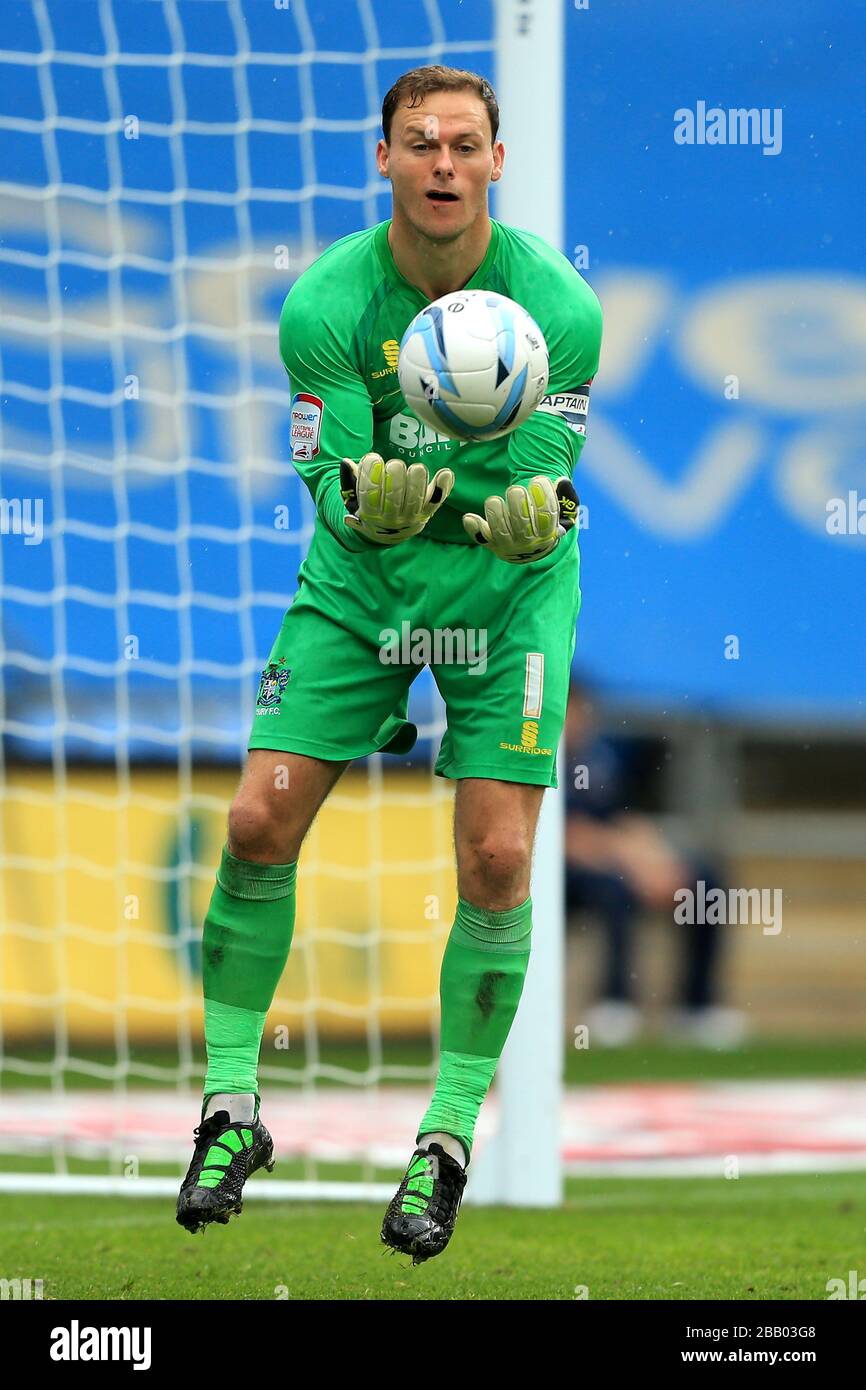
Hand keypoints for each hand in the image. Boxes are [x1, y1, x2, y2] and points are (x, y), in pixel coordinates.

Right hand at [340, 453, 454, 545]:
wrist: (389, 534)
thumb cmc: (369, 507)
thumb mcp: (354, 498)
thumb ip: (350, 480)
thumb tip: (346, 463)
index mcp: (369, 514)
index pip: (368, 494)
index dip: (370, 474)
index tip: (373, 457)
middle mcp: (391, 519)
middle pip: (394, 497)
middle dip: (395, 476)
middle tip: (395, 465)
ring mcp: (411, 517)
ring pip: (415, 498)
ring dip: (417, 480)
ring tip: (416, 468)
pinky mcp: (428, 512)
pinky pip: (436, 501)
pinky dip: (442, 487)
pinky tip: (445, 473)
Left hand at [462, 476, 578, 563]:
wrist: (530, 547)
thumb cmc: (545, 518)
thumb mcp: (560, 509)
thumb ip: (564, 495)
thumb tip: (561, 483)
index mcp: (548, 534)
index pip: (547, 517)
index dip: (543, 497)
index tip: (537, 479)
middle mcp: (528, 543)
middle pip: (523, 526)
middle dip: (518, 506)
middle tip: (514, 489)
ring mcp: (508, 545)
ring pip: (502, 532)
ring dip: (496, 515)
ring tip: (493, 500)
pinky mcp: (491, 544)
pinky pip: (482, 538)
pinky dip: (475, 529)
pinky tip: (469, 517)